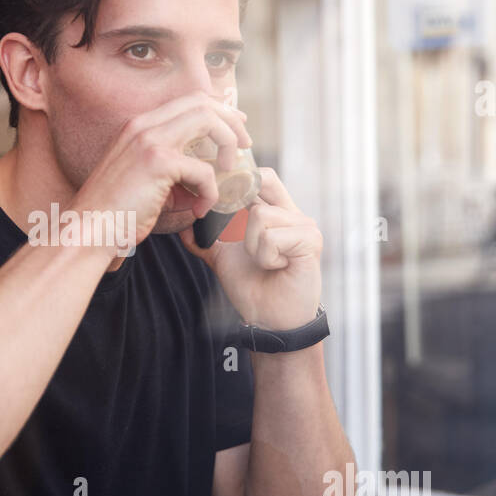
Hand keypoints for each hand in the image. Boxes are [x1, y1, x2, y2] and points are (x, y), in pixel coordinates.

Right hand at [66, 91, 251, 255]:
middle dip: (231, 121)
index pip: (188, 101)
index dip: (219, 110)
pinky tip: (201, 209)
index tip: (237, 126)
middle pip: (202, 102)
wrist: (88, 230)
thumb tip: (202, 179)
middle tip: (245, 144)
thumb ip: (170, 170)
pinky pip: (203, 170)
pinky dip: (210, 191)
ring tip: (228, 171)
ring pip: (208, 121)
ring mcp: (149, 140)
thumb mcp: (142, 181)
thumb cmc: (115, 214)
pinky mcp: (157, 163)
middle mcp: (143, 125)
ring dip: (227, 144)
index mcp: (138, 126)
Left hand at [179, 166, 322, 329]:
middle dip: (240, 206)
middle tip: (236, 230)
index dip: (239, 180)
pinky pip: (270, 237)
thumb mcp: (224, 258)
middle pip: (261, 182)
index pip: (261, 176)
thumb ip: (207, 240)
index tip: (220, 198)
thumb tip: (184, 229)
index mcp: (278, 213)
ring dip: (251, 246)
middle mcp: (295, 215)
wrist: (269, 320)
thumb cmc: (253, 289)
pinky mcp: (311, 241)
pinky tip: (276, 268)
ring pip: (259, 215)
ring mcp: (305, 226)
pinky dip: (264, 257)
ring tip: (265, 262)